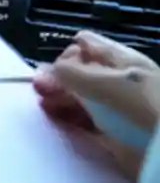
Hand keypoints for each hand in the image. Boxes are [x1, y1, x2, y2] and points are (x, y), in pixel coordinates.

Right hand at [35, 31, 159, 178]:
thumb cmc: (141, 107)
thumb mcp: (103, 82)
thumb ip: (70, 72)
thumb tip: (45, 71)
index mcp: (122, 61)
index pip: (85, 45)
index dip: (65, 55)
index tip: (52, 74)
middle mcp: (119, 82)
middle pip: (80, 73)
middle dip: (58, 80)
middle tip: (41, 94)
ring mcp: (117, 110)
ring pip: (80, 100)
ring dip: (60, 101)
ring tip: (46, 108)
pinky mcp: (114, 137)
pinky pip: (85, 126)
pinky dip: (70, 123)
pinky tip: (58, 123)